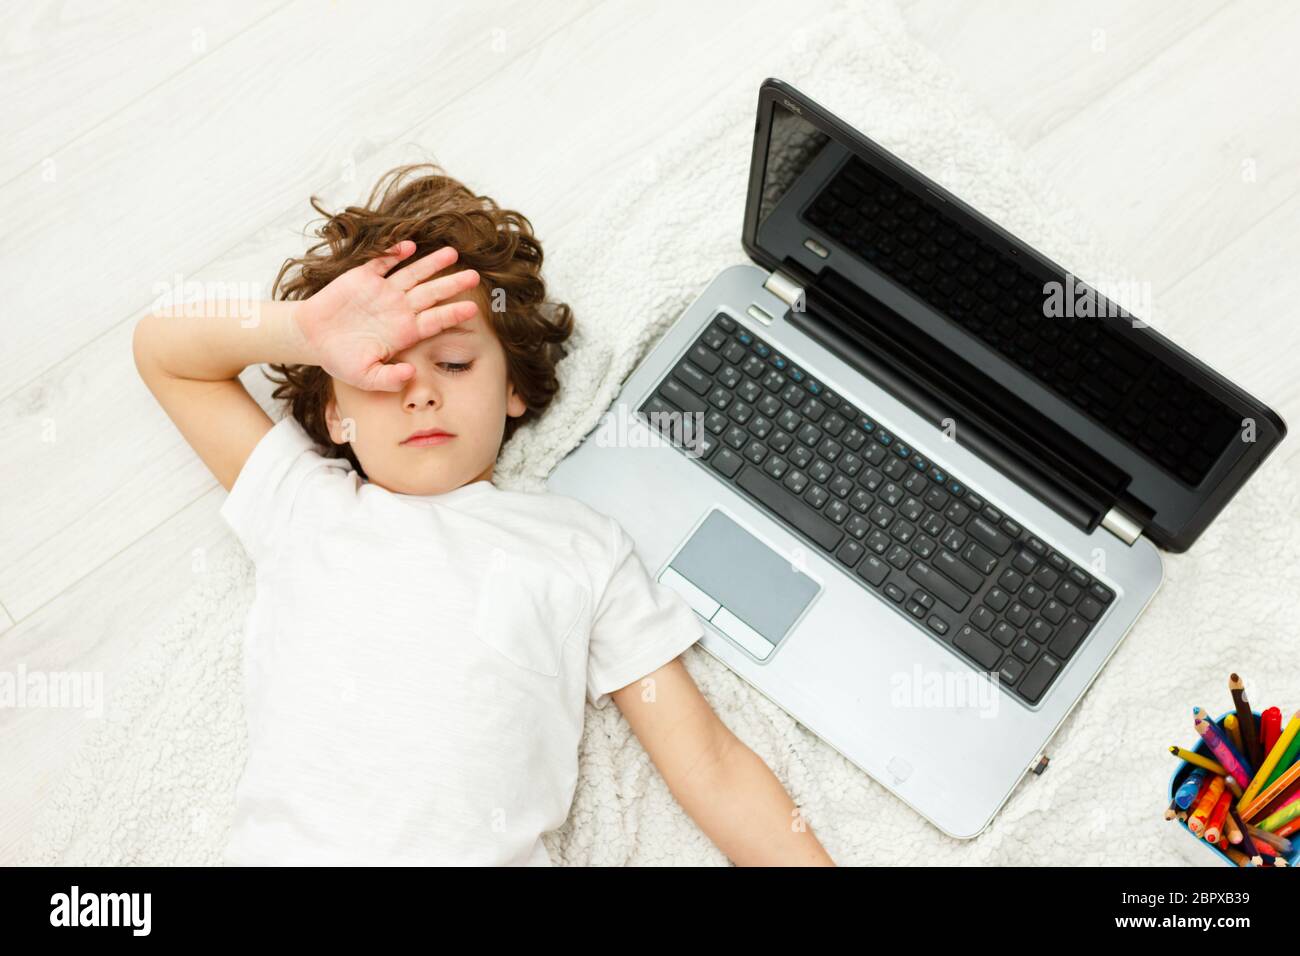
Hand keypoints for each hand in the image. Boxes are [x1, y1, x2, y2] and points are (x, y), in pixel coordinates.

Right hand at [292, 241, 480, 390]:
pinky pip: (383, 262)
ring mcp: (383, 291)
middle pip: (432, 293)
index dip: (453, 314)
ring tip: (452, 253)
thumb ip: (389, 378)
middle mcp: (399, 309)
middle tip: (475, 276)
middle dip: (452, 284)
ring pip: (413, 274)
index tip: (473, 309)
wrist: (312, 339)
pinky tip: (409, 246)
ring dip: (432, 264)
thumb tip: (410, 372)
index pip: (435, 321)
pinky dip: (394, 253)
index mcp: (404, 332)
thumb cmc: (341, 359)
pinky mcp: (364, 277)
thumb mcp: (364, 376)